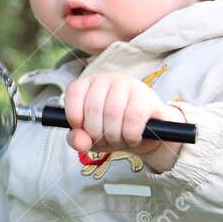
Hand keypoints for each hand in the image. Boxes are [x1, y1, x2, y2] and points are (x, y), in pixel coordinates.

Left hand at [62, 71, 185, 171]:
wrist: (148, 135)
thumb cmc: (114, 130)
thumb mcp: (91, 137)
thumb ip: (78, 140)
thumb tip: (80, 143)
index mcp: (89, 84)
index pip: (74, 93)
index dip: (75, 116)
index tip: (82, 128)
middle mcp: (108, 78)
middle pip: (93, 108)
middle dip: (98, 134)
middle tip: (107, 139)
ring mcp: (129, 84)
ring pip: (112, 113)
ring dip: (114, 137)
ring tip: (120, 139)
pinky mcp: (147, 97)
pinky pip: (132, 119)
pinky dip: (130, 136)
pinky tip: (133, 138)